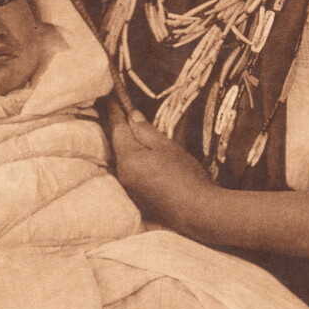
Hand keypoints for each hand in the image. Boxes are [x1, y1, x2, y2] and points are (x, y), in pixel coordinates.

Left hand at [106, 101, 215, 230]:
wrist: (197, 212)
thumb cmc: (185, 175)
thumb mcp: (166, 146)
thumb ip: (145, 130)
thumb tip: (131, 116)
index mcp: (127, 158)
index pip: (116, 128)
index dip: (114, 110)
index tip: (111, 96)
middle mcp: (121, 173)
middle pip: (116, 144)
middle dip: (118, 126)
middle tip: (119, 108)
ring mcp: (127, 188)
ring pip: (122, 158)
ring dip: (125, 143)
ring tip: (131, 128)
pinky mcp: (136, 197)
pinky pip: (129, 171)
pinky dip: (132, 159)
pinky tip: (141, 155)